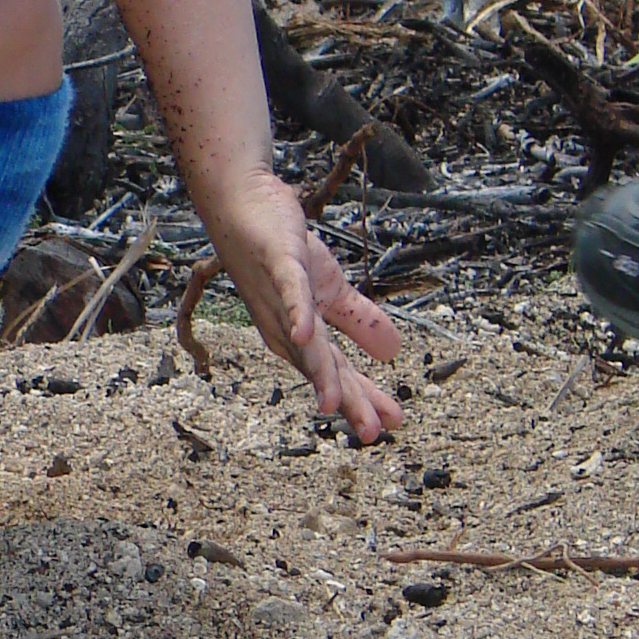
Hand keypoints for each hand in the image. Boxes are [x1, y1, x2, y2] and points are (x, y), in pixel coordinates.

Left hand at [204, 176, 403, 445]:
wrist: (245, 204)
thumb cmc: (281, 248)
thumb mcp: (330, 288)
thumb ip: (359, 320)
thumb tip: (393, 352)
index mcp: (303, 333)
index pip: (337, 371)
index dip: (362, 397)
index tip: (389, 424)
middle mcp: (287, 325)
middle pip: (321, 367)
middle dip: (346, 400)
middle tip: (371, 433)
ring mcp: (280, 297)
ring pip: (305, 341)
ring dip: (321, 372)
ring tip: (333, 404)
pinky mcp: (280, 265)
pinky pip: (290, 291)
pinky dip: (298, 313)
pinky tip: (305, 333)